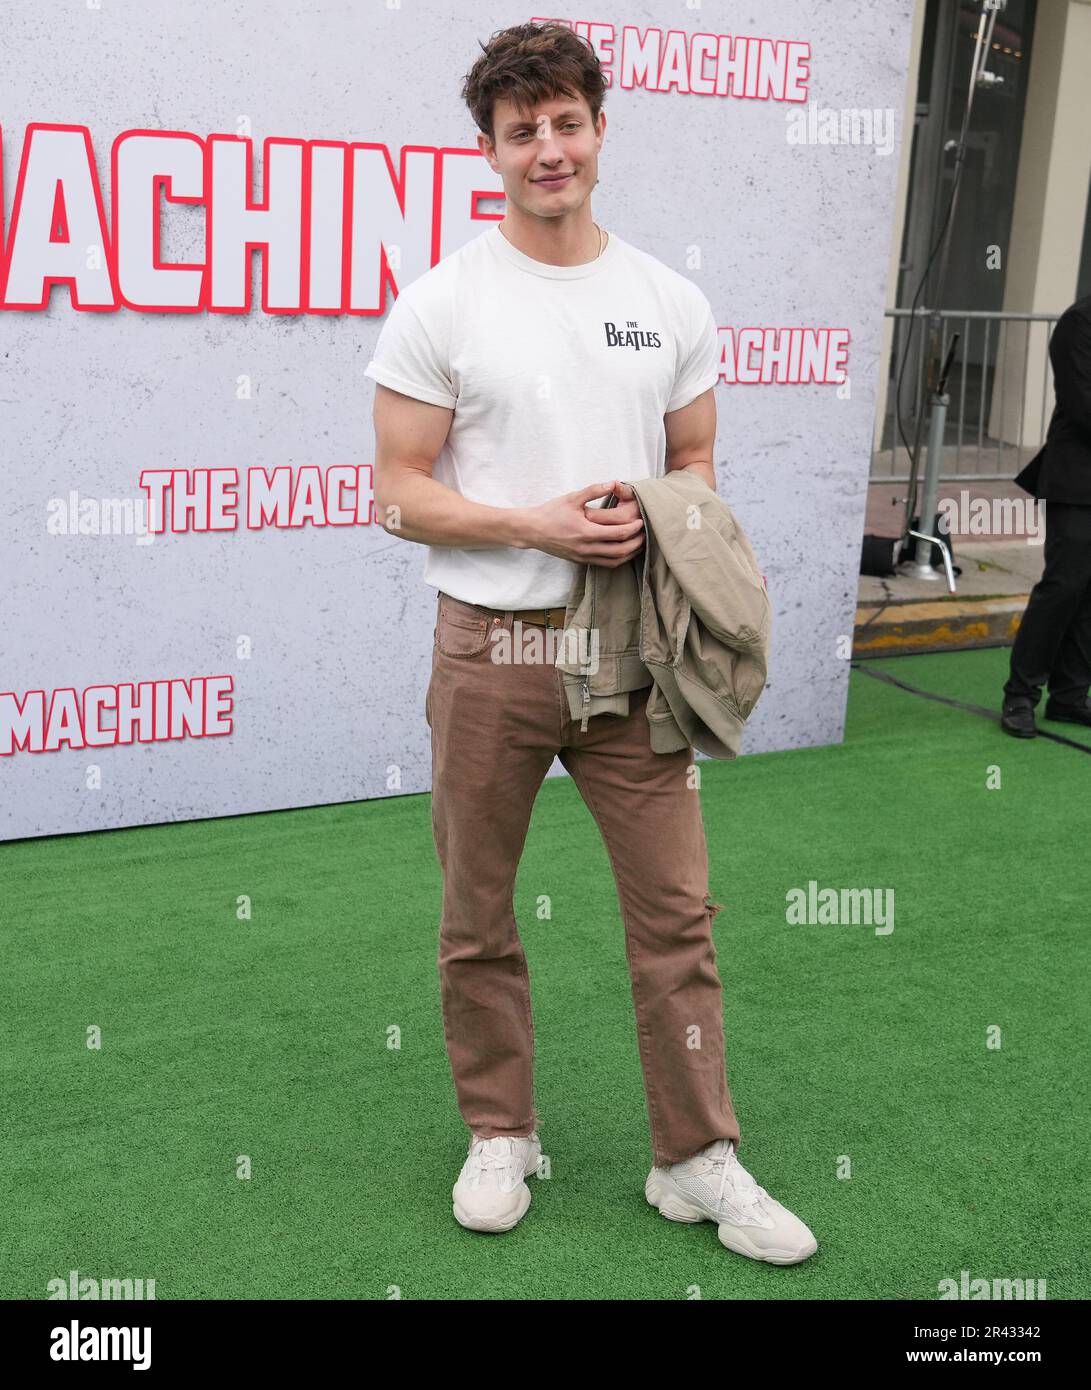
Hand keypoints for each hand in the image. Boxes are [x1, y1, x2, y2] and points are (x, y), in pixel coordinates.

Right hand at [522, 479, 644, 567]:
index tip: (642, 520)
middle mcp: (586, 548)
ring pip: (614, 561)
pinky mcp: (581, 561)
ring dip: (630, 553)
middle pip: (620, 550)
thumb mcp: (572, 498)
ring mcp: (584, 557)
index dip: (634, 528)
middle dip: (636, 542)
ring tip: (639, 543)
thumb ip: (594, 490)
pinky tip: (624, 552)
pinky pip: (605, 564)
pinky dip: (618, 559)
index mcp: (586, 532)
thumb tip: (613, 482)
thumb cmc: (552, 512)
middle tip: (645, 532)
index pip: (618, 533)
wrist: (532, 530)